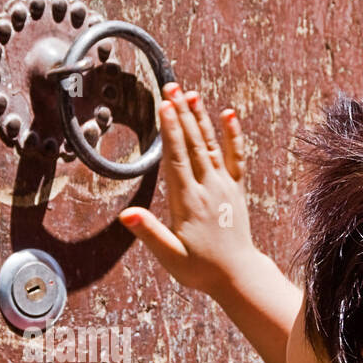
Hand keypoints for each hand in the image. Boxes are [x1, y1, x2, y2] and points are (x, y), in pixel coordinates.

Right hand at [119, 84, 255, 295]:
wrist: (236, 275)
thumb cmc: (199, 269)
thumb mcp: (170, 256)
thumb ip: (150, 233)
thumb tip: (126, 215)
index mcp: (189, 202)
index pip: (177, 158)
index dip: (170, 130)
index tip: (164, 106)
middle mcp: (208, 189)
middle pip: (193, 144)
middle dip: (182, 114)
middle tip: (172, 87)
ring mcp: (224, 187)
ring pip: (210, 145)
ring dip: (200, 118)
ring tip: (191, 94)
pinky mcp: (234, 190)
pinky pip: (235, 157)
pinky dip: (232, 135)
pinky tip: (228, 115)